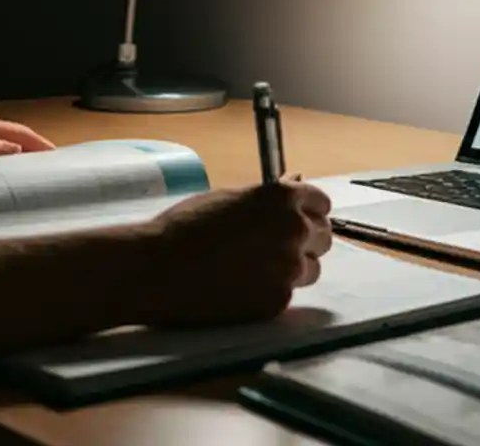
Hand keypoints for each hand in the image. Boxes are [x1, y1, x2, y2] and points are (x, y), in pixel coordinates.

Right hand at [130, 178, 332, 326]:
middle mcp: (295, 230)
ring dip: (292, 269)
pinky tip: (241, 288)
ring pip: (311, 269)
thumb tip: (296, 179)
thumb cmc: (185, 225)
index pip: (321, 204)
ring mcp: (289, 267)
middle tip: (273, 247)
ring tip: (254, 269)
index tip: (295, 220)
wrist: (156, 268)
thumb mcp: (229, 198)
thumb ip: (268, 195)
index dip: (307, 212)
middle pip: (323, 237)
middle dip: (305, 241)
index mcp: (284, 198)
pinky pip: (288, 295)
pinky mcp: (278, 300)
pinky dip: (271, 292)